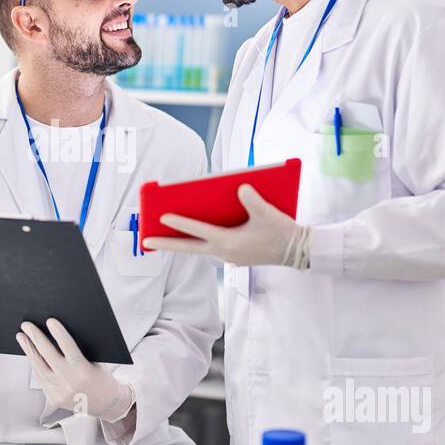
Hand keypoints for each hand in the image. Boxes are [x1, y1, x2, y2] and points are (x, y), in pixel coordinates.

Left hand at [17, 319, 134, 422]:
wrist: (106, 404)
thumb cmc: (102, 378)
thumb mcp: (96, 362)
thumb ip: (79, 350)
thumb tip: (58, 332)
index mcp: (84, 371)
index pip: (68, 348)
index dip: (59, 333)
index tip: (50, 321)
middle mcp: (70, 382)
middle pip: (48, 356)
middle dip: (36, 338)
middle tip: (27, 325)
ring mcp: (60, 392)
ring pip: (39, 367)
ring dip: (29, 350)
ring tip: (22, 337)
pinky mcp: (53, 399)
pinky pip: (40, 378)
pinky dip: (34, 364)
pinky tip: (30, 353)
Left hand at [142, 184, 311, 268]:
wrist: (298, 251)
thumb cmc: (281, 231)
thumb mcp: (267, 213)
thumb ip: (252, 199)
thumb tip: (239, 187)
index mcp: (229, 242)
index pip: (198, 232)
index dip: (179, 223)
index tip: (161, 217)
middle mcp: (225, 252)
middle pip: (189, 248)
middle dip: (166, 244)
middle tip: (146, 240)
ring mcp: (229, 256)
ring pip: (199, 248)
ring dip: (182, 242)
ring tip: (163, 234)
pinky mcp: (235, 256)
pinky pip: (212, 247)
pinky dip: (201, 240)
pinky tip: (195, 230)